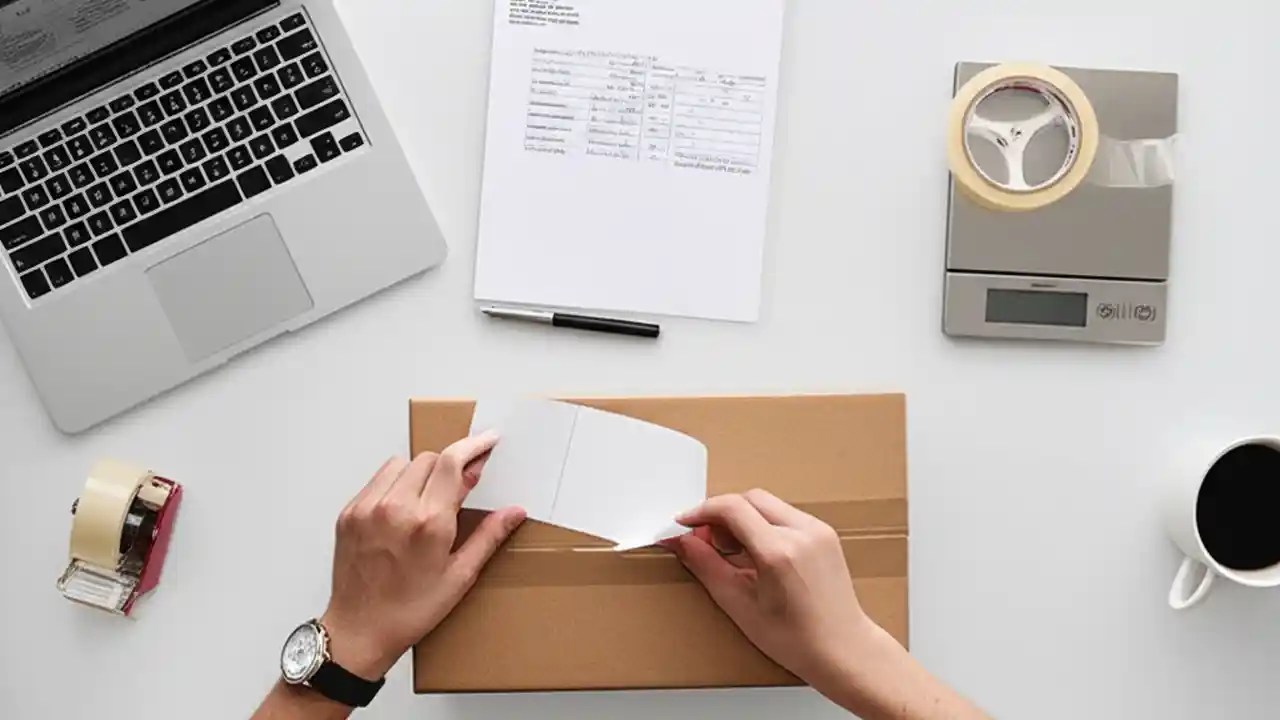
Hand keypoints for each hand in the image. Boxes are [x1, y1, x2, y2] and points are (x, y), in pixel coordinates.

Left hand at [319, 434, 525, 679]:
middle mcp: (396, 509)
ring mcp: (368, 509)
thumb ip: (488, 536)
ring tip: (428, 499)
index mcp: (428, 524)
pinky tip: (403, 509)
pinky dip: (395, 484)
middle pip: (430, 459)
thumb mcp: (459, 577)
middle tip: (460, 485)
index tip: (487, 442)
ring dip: (421, 472)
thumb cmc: (409, 610)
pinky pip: (378, 480)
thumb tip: (514, 511)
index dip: (473, 447)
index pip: (453, 463)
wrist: (359, 630)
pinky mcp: (349, 513)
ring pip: (402, 463)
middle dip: (449, 466)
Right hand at [662, 489, 874, 691]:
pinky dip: (763, 524)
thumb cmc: (796, 640)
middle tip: (705, 540)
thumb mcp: (739, 606)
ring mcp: (818, 530)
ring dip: (742, 518)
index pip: (732, 508)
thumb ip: (707, 567)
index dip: (702, 511)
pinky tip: (756, 552)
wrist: (843, 649)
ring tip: (731, 551)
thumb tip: (682, 542)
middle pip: (749, 499)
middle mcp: (802, 533)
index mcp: (779, 552)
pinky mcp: (825, 533)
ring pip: (767, 504)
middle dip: (721, 513)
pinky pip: (785, 515)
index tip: (685, 524)